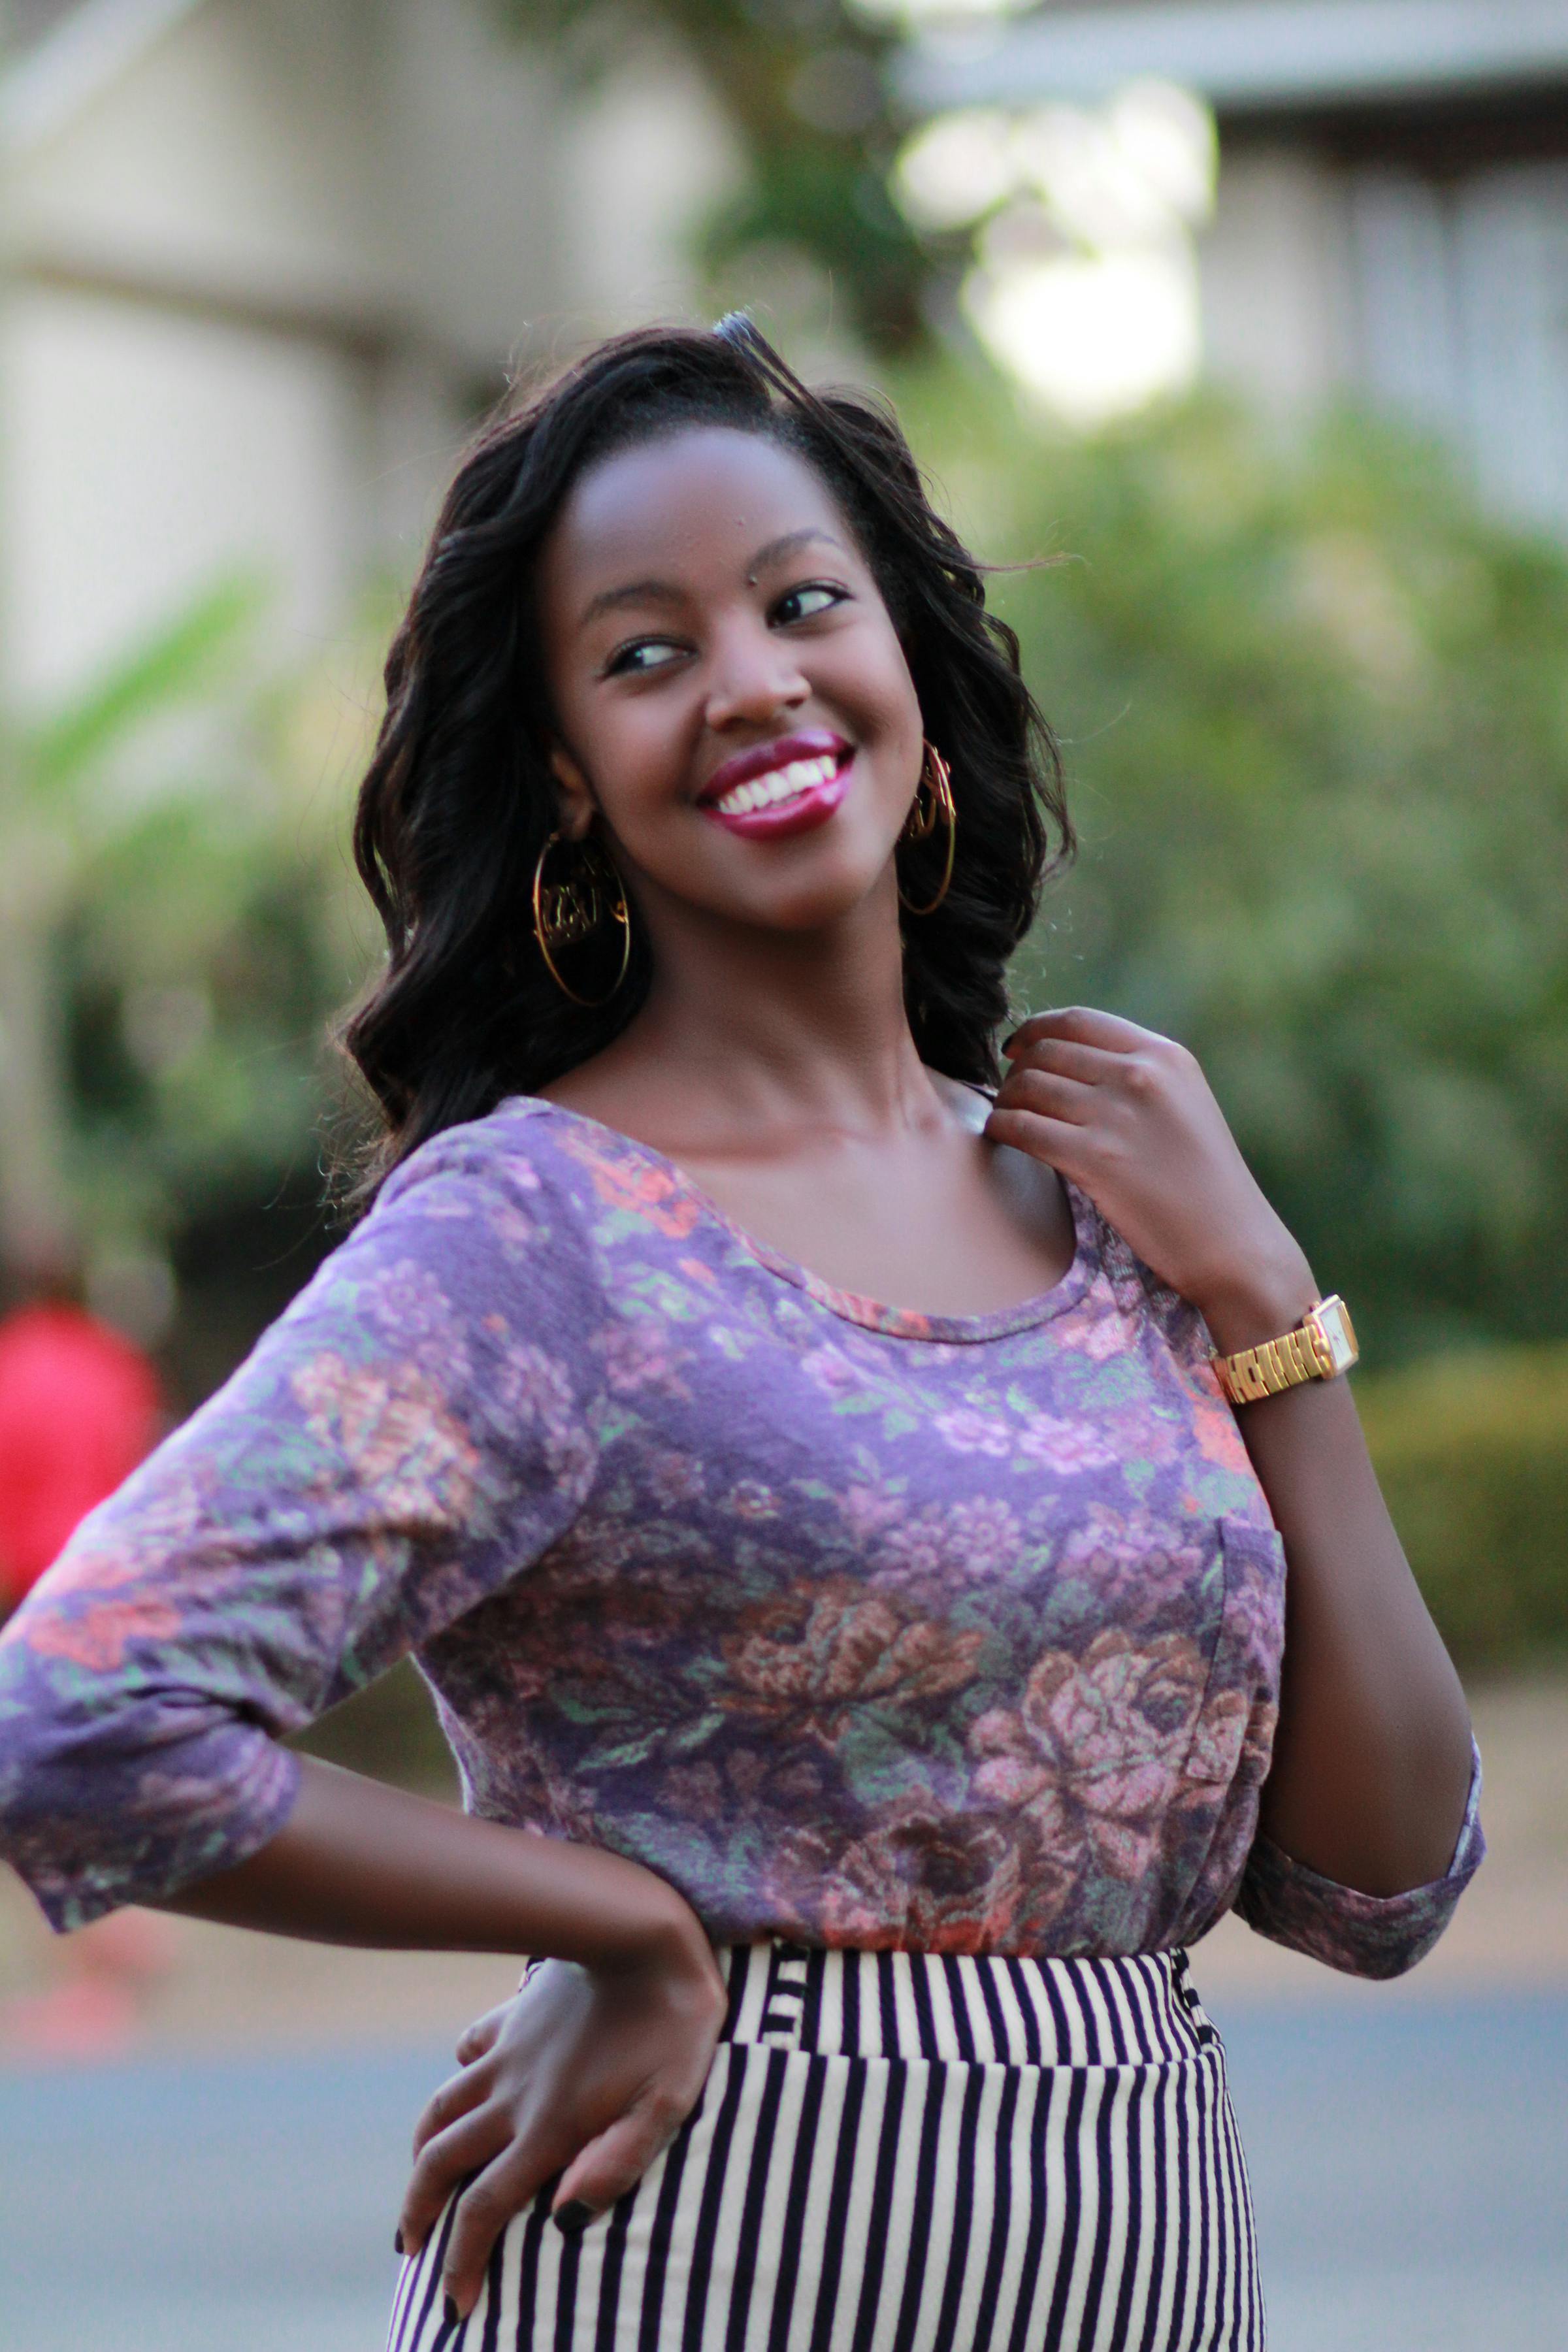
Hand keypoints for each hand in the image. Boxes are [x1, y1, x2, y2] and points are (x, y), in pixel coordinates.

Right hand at [397, 1930, 725, 2320]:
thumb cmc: (673, 2022)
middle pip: (442, 2165)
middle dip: (419, 2216)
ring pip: (441, 2109)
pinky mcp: (514, 2013)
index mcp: (548, 2126)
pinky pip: (468, 2047)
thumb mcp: (668, 2102)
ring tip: (418, 2182)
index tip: (455, 2305)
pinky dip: (457, 2076)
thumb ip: (618, 2162)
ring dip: (421, 2153)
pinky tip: (462, 2083)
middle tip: (411, 2251)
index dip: (463, 2261)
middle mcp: (514, 2095)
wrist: (643, 1933)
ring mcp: (508, 2052)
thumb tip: (566, 2218)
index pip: (486, 2208)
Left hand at [986, 1007, 1315, 1349]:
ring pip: (1028, 1087)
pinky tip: (999, 1136)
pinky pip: (1021, 1127)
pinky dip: (1000, 1128)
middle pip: (1046, 1052)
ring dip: (1005, 1100)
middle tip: (1010, 1094)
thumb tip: (1069, 1060)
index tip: (1017, 1049)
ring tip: (1006, 1117)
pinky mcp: (1094, 1160)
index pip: (1078, 1020)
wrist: (1233, 1243)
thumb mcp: (1185, 1104)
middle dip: (1017, 1071)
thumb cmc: (1206, 1182)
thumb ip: (1138, 1075)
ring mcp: (1116, 1117)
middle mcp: (1140, 1076)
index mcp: (1165, 1056)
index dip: (1035, 1029)